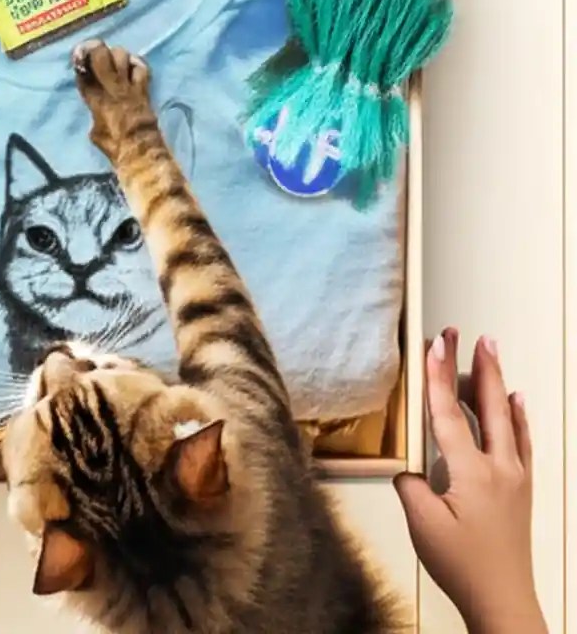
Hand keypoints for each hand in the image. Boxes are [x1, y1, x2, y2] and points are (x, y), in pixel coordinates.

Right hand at [393, 329, 545, 633]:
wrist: (501, 596)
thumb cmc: (463, 564)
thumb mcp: (423, 524)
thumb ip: (411, 487)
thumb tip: (409, 470)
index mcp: (471, 472)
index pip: (450, 414)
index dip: (439, 377)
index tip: (436, 346)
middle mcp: (499, 468)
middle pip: (488, 405)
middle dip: (477, 366)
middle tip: (470, 336)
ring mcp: (515, 476)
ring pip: (508, 418)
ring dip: (498, 383)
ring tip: (491, 354)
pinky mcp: (520, 488)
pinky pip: (522, 440)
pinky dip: (519, 415)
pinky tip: (517, 401)